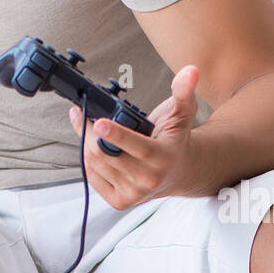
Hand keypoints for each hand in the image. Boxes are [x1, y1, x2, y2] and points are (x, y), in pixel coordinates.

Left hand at [68, 65, 205, 209]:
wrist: (179, 172)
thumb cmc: (175, 138)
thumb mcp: (182, 112)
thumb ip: (183, 91)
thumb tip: (190, 71)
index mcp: (164, 158)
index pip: (137, 147)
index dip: (116, 134)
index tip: (98, 122)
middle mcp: (148, 180)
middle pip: (106, 152)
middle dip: (89, 131)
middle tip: (82, 114)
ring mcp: (133, 193)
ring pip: (95, 163)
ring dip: (85, 142)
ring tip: (86, 126)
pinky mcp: (120, 201)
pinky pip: (92, 176)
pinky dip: (88, 159)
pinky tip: (93, 146)